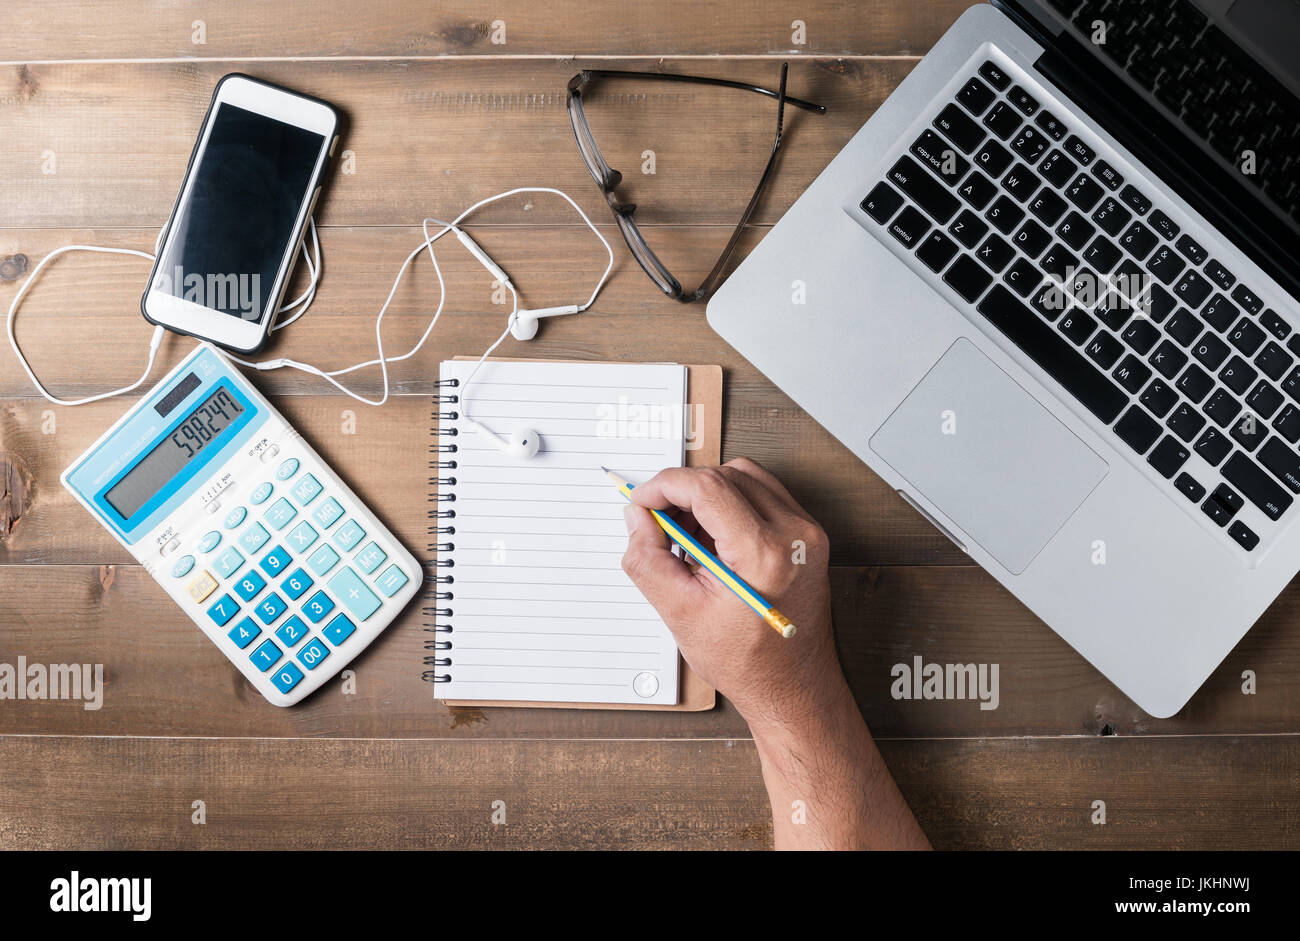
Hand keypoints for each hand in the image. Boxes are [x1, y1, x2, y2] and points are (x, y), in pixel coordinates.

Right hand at [620, 458, 846, 730]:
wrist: (792, 687)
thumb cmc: (747, 662)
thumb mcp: (679, 613)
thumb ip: (647, 558)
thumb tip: (638, 516)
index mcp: (764, 554)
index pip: (707, 487)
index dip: (664, 486)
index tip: (642, 501)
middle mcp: (795, 535)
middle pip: (725, 475)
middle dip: (684, 491)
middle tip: (659, 523)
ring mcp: (807, 533)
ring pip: (745, 477)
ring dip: (708, 494)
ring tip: (689, 537)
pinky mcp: (808, 536)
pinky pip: (763, 494)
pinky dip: (732, 504)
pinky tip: (715, 540)